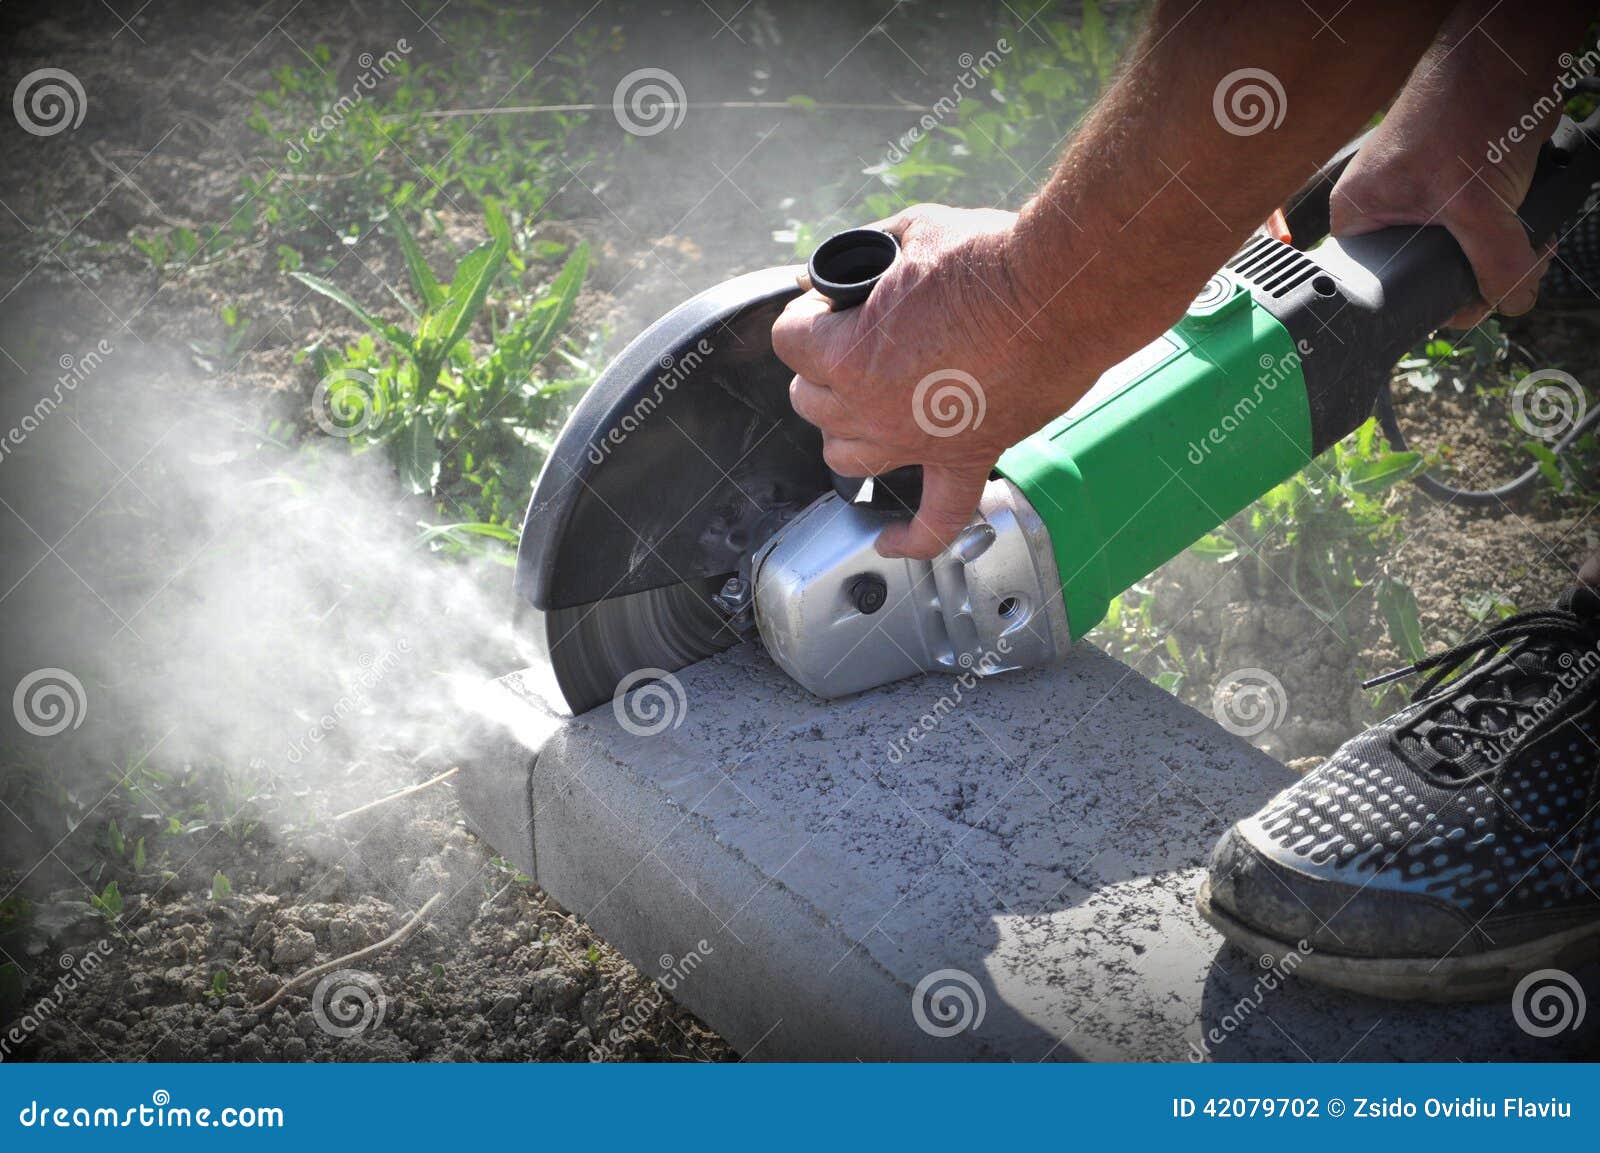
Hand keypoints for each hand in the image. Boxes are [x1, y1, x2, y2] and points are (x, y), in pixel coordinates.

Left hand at [771, 204, 1103, 559]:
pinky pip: (936, 520)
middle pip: (808, 398)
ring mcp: (915, 442)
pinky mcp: (965, 458)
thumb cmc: (991, 261)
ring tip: (863, 401)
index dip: (807, 314)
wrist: (1062, 294)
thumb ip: (869, 252)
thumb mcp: (915, 231)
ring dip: (844, 428)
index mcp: (847, 355)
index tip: (833, 301)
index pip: (789, 339)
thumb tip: (850, 264)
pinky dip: (911, 538)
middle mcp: (871, 409)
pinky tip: (888, 542)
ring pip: (844, 455)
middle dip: (822, 364)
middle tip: (858, 336)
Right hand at [1329, 67, 1556, 327]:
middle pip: (1431, 274)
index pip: (1385, 287)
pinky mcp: (1461, 188)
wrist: (1508, 57)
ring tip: (1530, 241)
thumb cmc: (1465, 109)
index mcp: (1359, 218)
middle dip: (1481, 276)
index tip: (1474, 296)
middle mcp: (1386, 211)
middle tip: (1513, 268)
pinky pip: (1484, 230)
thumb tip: (1514, 302)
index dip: (1433, 298)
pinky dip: (1513, 233)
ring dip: (1505, 256)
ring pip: (1464, 254)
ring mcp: (1425, 199)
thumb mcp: (1476, 206)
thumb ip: (1495, 265)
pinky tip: (1532, 223)